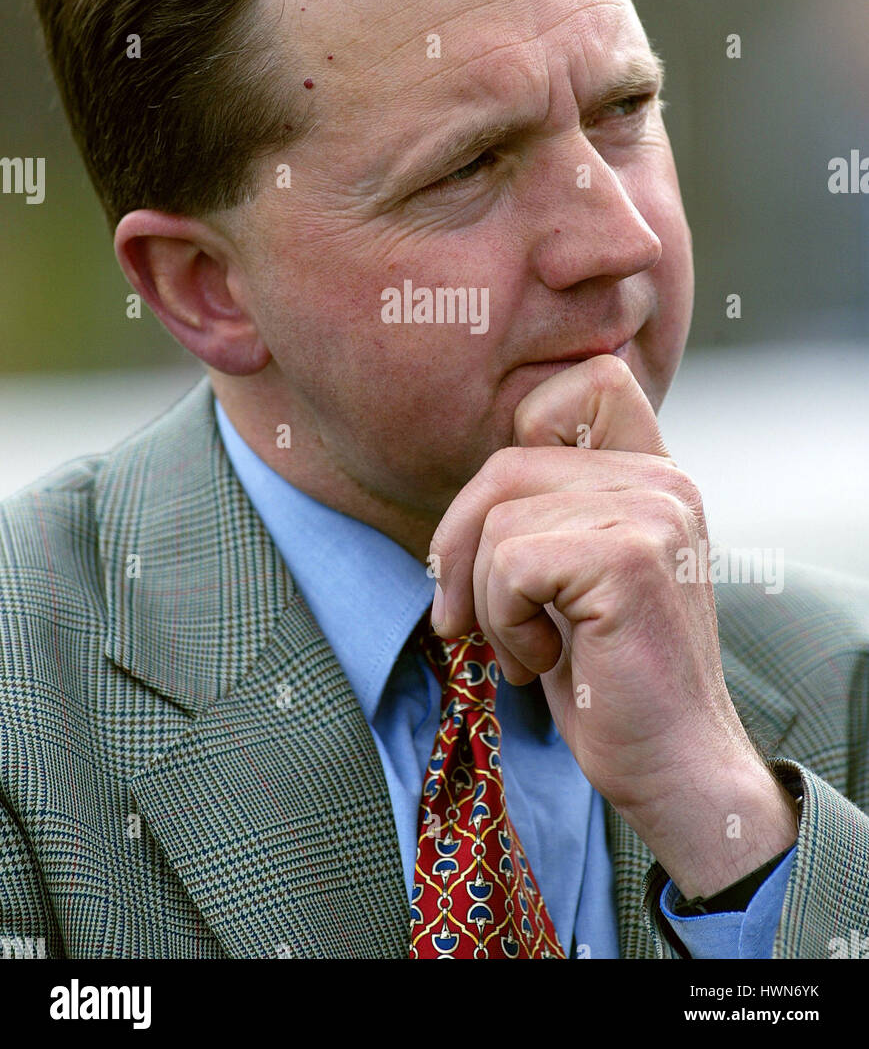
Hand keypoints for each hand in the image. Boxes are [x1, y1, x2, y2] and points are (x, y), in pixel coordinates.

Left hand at [429, 355, 798, 897]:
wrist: (671, 766)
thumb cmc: (606, 675)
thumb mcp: (569, 573)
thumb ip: (545, 507)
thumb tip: (458, 501)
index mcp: (655, 474)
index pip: (590, 380)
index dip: (529, 434)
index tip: (517, 528)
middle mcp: (665, 480)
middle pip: (506, 462)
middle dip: (461, 545)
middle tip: (465, 617)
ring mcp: (654, 513)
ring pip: (499, 518)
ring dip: (486, 598)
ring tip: (528, 647)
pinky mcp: (630, 558)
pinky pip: (509, 561)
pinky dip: (504, 621)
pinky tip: (546, 660)